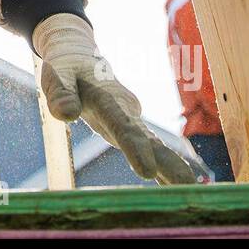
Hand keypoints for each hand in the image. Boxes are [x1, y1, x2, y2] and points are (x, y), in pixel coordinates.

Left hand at [35, 13, 196, 184]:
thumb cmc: (66, 68)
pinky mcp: (131, 129)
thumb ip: (61, 94)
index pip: (123, 126)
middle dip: (168, 164)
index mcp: (109, 98)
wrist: (80, 56)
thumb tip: (66, 115)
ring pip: (155, 147)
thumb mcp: (57, 75)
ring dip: (173, 169)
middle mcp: (127, 110)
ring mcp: (132, 120)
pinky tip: (178, 187)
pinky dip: (164, 168)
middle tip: (186, 187)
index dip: (136, 149)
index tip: (147, 172)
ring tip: (191, 192)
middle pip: (149, 140)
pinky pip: (150, 150)